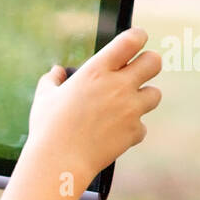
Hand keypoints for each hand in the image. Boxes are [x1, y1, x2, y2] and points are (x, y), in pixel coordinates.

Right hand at [27, 26, 162, 185]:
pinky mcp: (134, 132)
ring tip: (124, 106)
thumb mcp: (44, 98)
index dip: (138, 37)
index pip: (132, 40)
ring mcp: (129, 109)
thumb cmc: (48, 128)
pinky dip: (131, 129)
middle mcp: (118, 86)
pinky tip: (114, 133)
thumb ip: (52, 80)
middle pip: (154, 61)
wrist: (59, 162)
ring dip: (142, 97)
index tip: (136, 40)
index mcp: (96, 70)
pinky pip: (142, 126)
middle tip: (136, 72)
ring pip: (155, 94)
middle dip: (148, 63)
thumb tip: (56, 72)